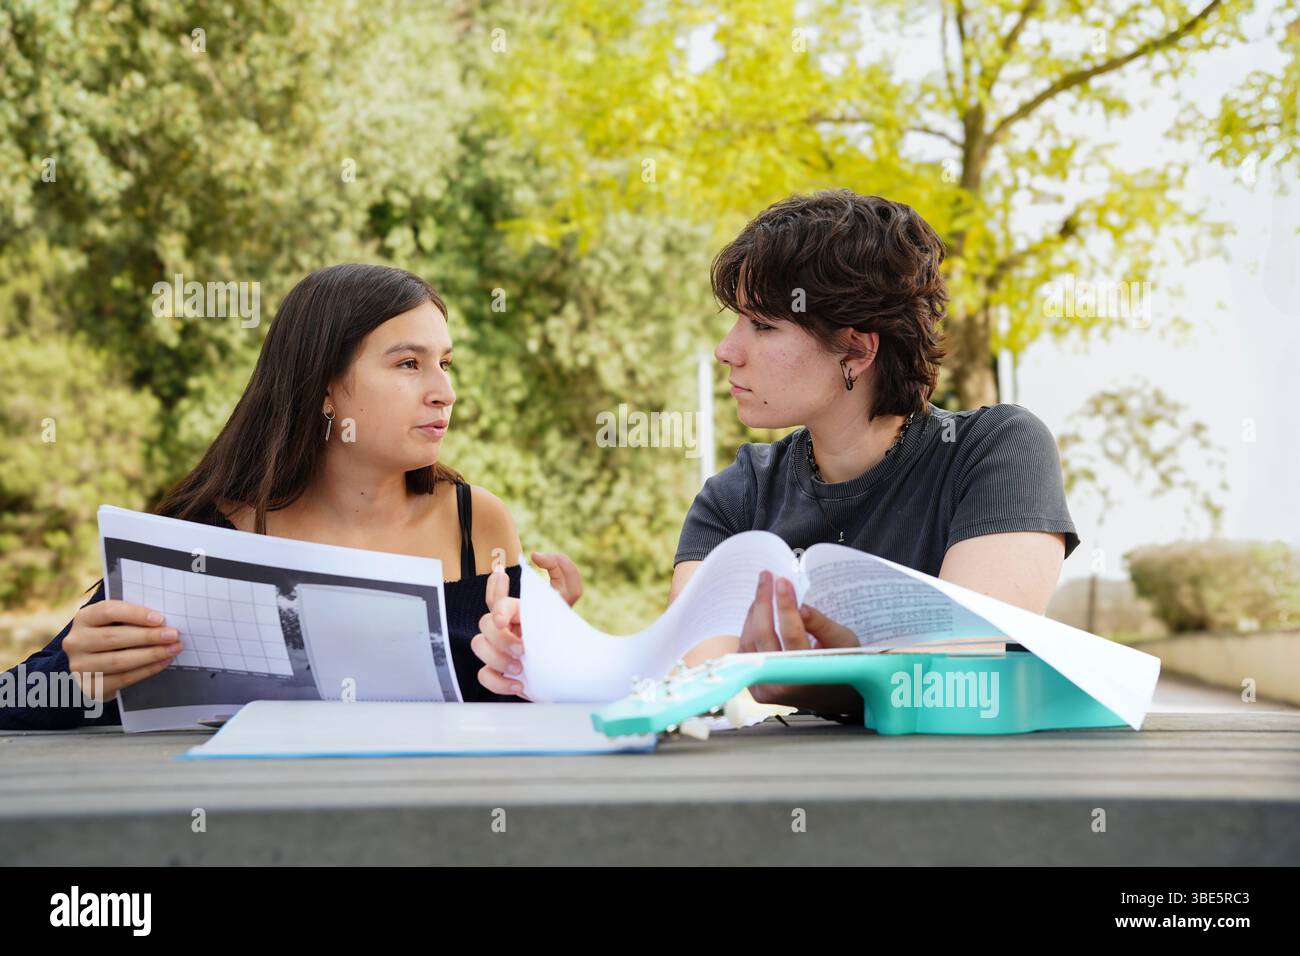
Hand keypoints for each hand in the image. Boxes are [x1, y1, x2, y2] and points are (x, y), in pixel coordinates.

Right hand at [62, 600, 183, 700]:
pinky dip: (146, 670)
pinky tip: (163, 662)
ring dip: (151, 655)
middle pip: (115, 637)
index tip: (160, 619)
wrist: (94, 665)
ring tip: (173, 649)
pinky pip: (122, 678)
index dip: (135, 614)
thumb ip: (133, 617)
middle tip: (173, 635)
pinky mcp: (90, 686)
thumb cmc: (112, 634)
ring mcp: (80, 665)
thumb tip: (164, 622)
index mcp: (84, 617)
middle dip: (148, 637)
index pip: (109, 611)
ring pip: (119, 660)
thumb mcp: (116, 621)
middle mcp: (77, 641)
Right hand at [472, 552, 582, 698]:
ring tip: (521, 667)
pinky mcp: (500, 673)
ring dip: (497, 657)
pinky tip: (519, 684)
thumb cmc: (566, 627)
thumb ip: (562, 569)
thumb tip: (536, 556)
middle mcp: (504, 628)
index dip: (494, 593)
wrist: (573, 664)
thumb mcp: (569, 595)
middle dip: (500, 636)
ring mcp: (499, 650)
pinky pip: (484, 676)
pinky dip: (498, 682)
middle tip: (523, 648)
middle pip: (484, 623)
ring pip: (479, 646)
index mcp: (516, 609)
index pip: (495, 596)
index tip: (504, 610)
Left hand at [739, 570, 861, 713]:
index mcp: (809, 675)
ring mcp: (765, 690)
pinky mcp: (756, 688)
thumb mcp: (844, 642)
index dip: (785, 604)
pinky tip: (759, 611)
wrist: (837, 697)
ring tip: (763, 590)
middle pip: (763, 635)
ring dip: (754, 612)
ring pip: (749, 641)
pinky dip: (750, 628)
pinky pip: (746, 652)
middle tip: (767, 576)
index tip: (782, 581)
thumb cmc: (844, 665)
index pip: (792, 633)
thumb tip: (800, 606)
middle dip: (763, 601)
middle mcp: (783, 686)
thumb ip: (820, 624)